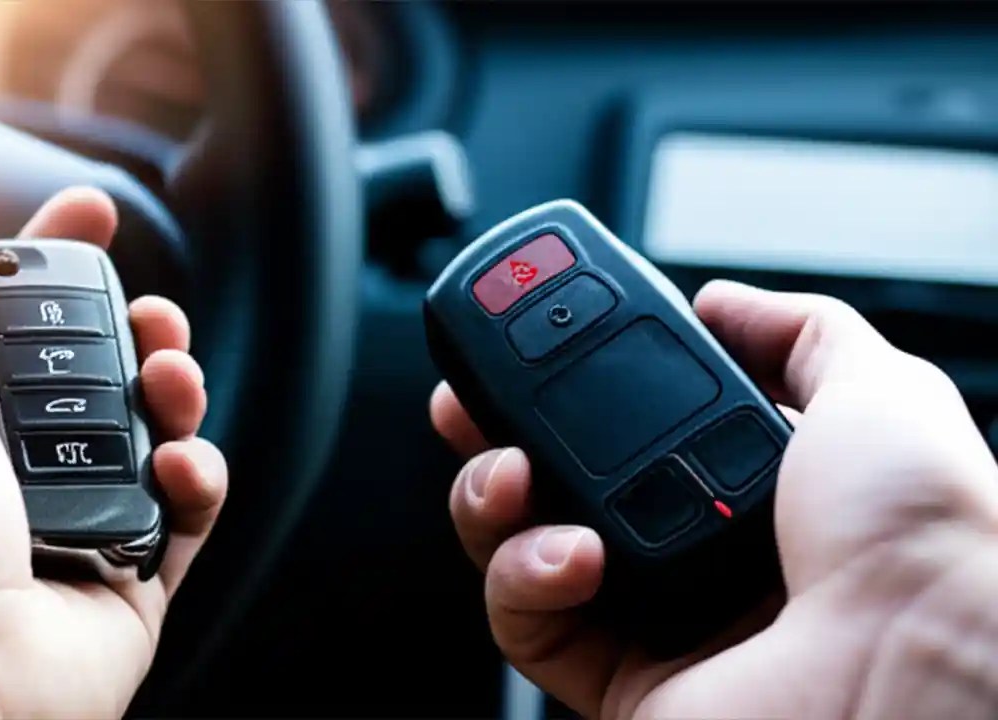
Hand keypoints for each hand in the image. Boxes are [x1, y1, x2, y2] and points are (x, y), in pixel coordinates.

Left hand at [0, 188, 223, 718]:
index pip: (19, 313)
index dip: (59, 255)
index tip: (95, 211)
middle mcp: (18, 462)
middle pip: (105, 366)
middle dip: (140, 324)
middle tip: (150, 315)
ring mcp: (82, 517)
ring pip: (159, 428)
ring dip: (179, 387)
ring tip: (171, 380)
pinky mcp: (135, 572)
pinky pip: (192, 507)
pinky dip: (200, 475)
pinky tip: (178, 465)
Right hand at [431, 280, 997, 718]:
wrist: (917, 657)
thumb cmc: (921, 534)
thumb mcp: (874, 387)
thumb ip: (797, 330)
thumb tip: (722, 299)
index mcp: (747, 486)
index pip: (625, 427)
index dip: (562, 385)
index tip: (518, 344)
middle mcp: (693, 554)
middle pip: (556, 487)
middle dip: (497, 440)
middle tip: (465, 405)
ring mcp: (653, 624)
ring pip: (523, 553)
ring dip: (493, 501)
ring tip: (512, 475)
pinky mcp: (619, 687)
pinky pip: (528, 628)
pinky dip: (525, 579)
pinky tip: (570, 553)